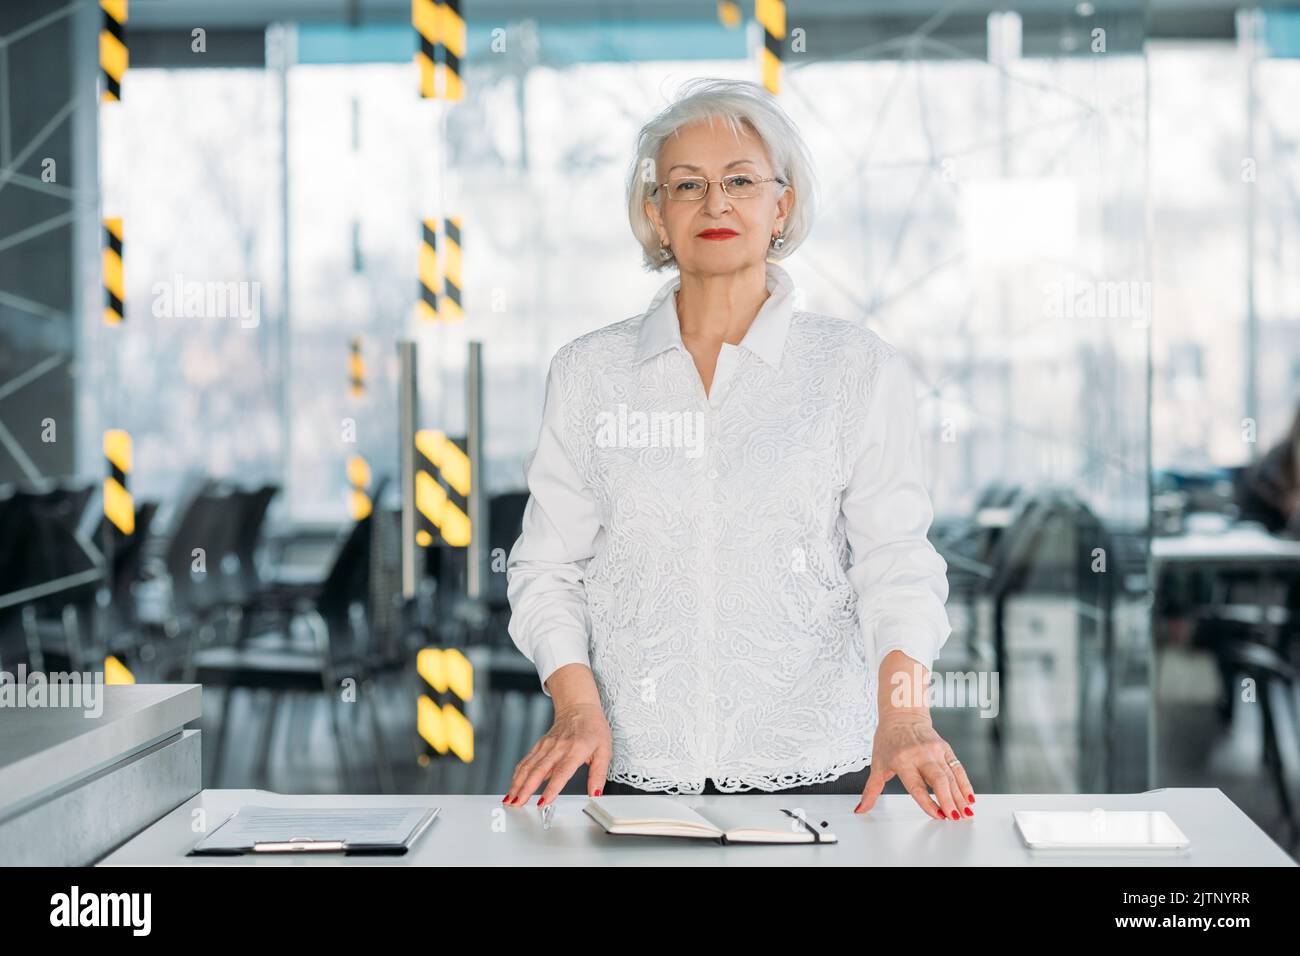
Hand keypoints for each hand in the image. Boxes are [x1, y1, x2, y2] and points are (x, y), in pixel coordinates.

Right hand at [503, 701, 612, 806]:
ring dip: (518, 783)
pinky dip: (518, 773)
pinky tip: (513, 784)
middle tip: (518, 803)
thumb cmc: (594, 728)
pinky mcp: (540, 744)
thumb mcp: (605, 751)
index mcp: (576, 749)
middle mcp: (559, 747)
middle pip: (539, 770)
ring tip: (511, 798)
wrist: (580, 706)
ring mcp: (547, 745)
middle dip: (526, 788)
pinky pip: (527, 760)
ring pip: (529, 766)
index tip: (544, 802)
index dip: (552, 788)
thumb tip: (595, 793)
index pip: (562, 771)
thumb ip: (599, 774)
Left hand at [855, 709, 974, 819]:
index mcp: (902, 760)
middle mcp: (920, 754)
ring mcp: (934, 750)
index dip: (928, 802)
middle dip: (949, 800)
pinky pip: (957, 768)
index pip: (917, 785)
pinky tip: (969, 797)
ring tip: (966, 813)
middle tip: (956, 818)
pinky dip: (965, 784)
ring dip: (960, 796)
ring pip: (951, 776)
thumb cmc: (887, 740)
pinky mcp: (945, 747)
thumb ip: (871, 790)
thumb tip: (861, 809)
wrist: (901, 714)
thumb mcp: (877, 764)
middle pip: (938, 780)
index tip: (938, 815)